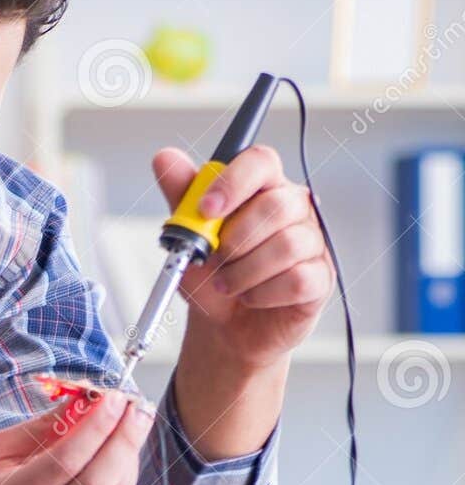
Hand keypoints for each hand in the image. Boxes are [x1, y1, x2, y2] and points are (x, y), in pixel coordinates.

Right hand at [0, 387, 156, 484]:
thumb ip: (36, 431)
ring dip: (127, 460)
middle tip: (135, 408)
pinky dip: (119, 483)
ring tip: (131, 427)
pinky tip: (119, 457)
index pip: (64, 463)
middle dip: (123, 441)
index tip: (113, 398)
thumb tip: (81, 402)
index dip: (96, 427)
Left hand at [152, 143, 333, 368]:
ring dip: (244, 272)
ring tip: (227, 284)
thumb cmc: (211, 276)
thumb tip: (165, 158)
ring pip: (287, 245)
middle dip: (235, 240)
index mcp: (261, 188)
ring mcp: (312, 241)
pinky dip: (262, 294)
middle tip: (216, 260)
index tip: (207, 209)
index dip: (234, 182)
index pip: (260, 161)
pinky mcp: (320, 276)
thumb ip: (181, 198)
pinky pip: (297, 279)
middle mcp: (293, 207)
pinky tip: (251, 297)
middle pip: (276, 205)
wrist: (221, 326)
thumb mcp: (188, 237)